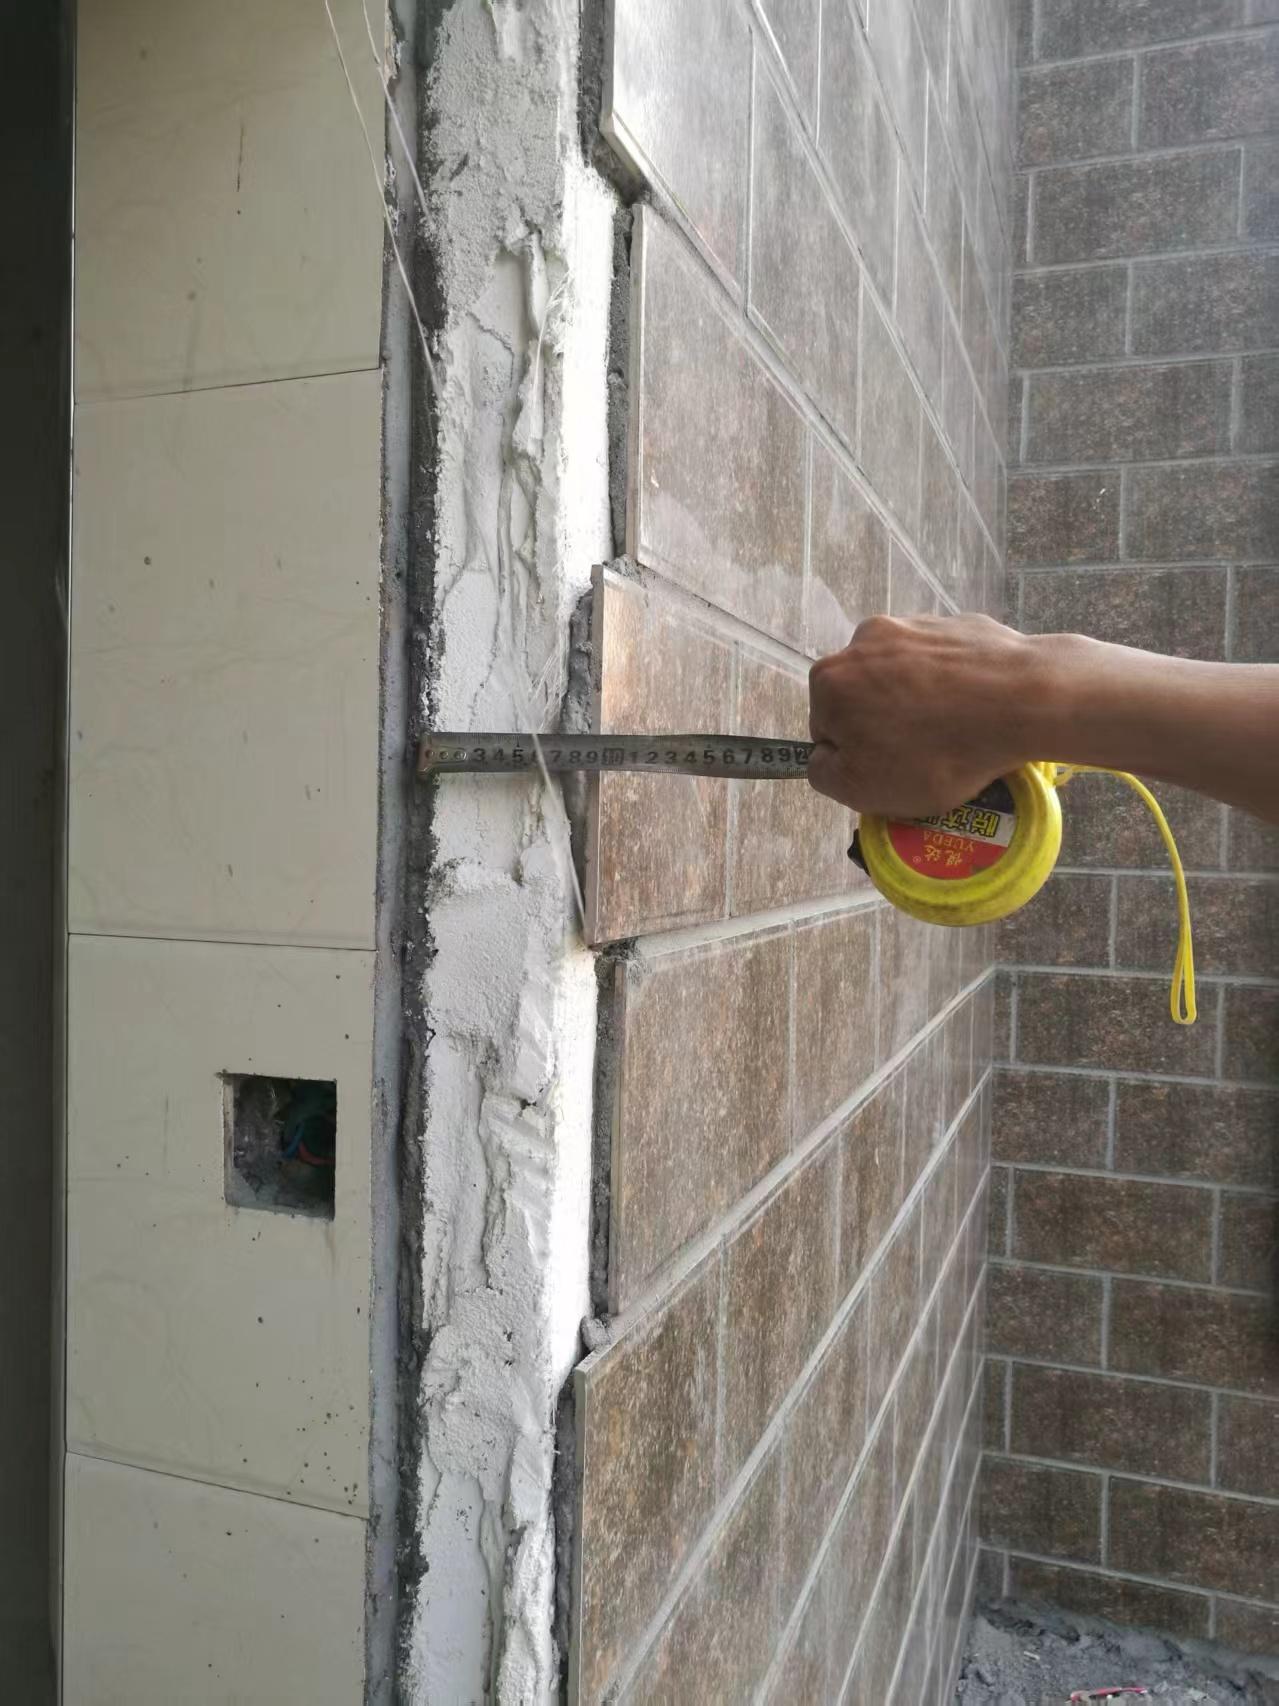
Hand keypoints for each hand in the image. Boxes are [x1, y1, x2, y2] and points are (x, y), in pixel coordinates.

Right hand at [807, 614, 1049, 816]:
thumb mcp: (861, 789)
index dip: (858, 757)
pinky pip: (948, 664)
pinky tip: (980, 710)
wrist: (1023, 702)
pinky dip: (957, 685)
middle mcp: (864, 640)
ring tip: (958, 734)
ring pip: (907, 678)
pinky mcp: (960, 624)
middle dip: (889, 725)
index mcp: (830, 679)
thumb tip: (828, 755)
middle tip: (926, 757)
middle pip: (866, 698)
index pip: (829, 729)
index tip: (891, 772)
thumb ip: (825, 772)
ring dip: (922, 704)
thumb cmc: (936, 754)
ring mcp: (916, 625)